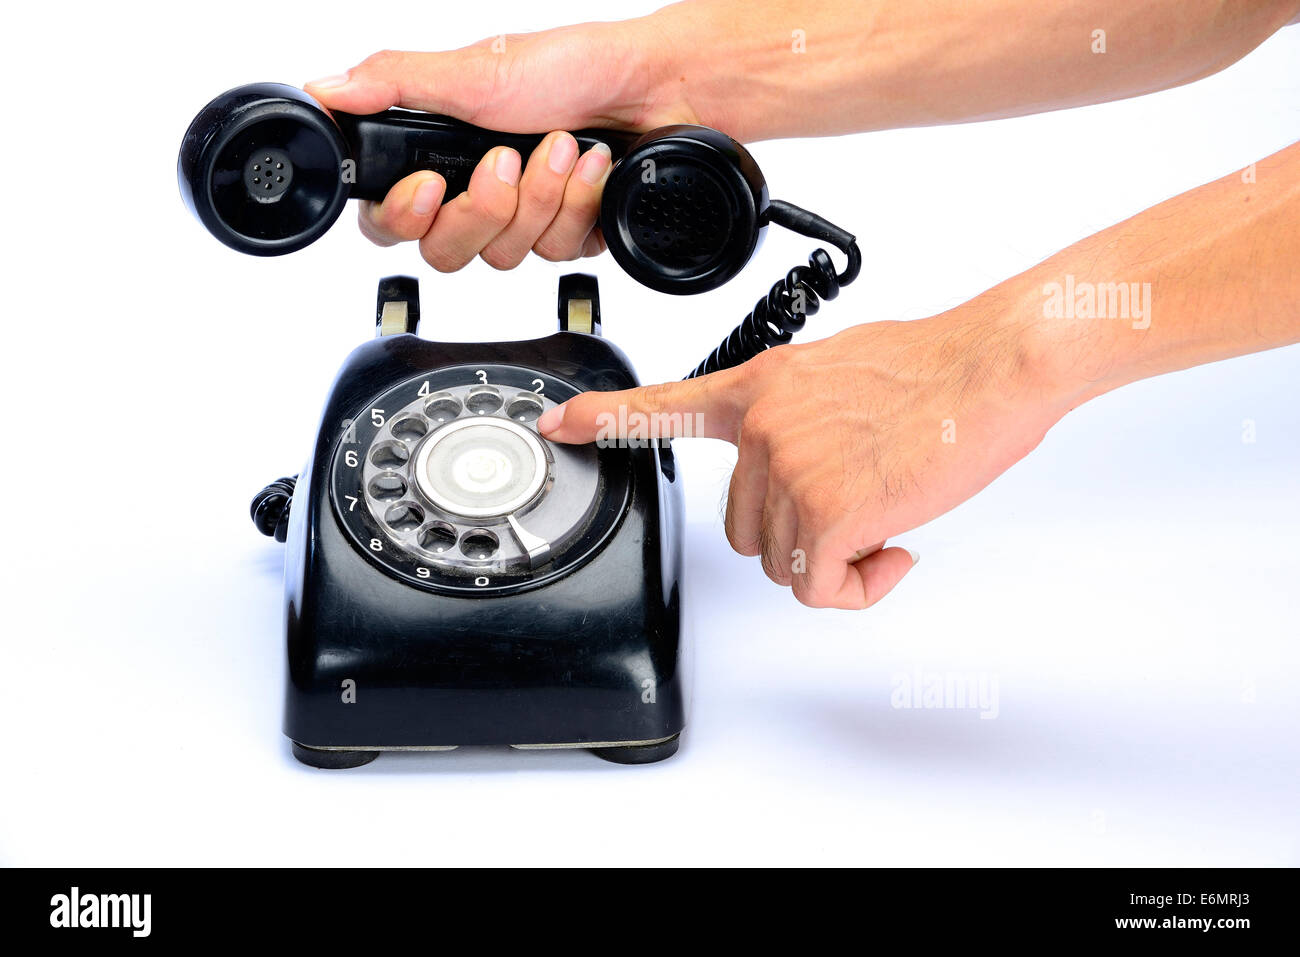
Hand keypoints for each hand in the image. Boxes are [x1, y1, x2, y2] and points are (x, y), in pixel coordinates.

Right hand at [304, 21, 698, 271]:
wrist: (660, 87)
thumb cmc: (575, 68)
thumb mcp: (476, 70)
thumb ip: (395, 84)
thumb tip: (324, 89)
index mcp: (445, 151)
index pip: (392, 221)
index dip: (406, 217)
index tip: (430, 187)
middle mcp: (479, 191)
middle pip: (449, 252)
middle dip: (488, 207)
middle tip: (510, 159)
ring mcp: (525, 218)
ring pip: (508, 256)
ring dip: (542, 199)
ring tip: (564, 148)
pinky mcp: (568, 236)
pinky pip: (557, 256)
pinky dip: (578, 209)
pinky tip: (591, 172)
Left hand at [537, 307, 1066, 608]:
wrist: (989, 365)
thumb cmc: (935, 370)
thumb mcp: (842, 375)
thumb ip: (803, 418)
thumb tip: (815, 464)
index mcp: (762, 388)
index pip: (665, 404)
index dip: (608, 419)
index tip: (561, 424)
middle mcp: (762, 428)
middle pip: (745, 529)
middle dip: (799, 537)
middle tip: (860, 511)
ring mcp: (789, 468)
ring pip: (783, 564)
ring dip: (836, 561)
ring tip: (887, 517)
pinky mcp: (825, 510)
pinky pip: (818, 588)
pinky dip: (858, 587)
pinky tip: (893, 550)